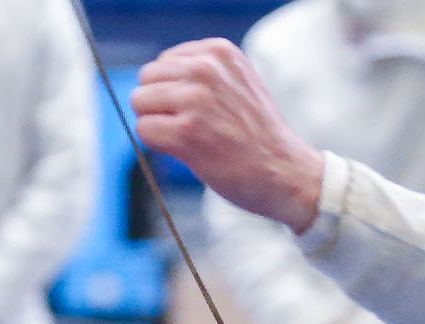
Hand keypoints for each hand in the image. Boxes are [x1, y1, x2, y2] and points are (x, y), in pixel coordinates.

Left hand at [131, 39, 325, 233]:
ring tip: (188, 137)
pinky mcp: (186, 132)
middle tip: (188, 125)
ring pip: (141, 103)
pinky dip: (158, 145)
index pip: (163, 62)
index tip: (196, 108)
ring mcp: (195, 100)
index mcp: (218, 52)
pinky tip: (186, 151)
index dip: (172, 90)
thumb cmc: (258, 133)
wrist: (283, 169)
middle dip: (158, 104)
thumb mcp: (238, 82)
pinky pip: (145, 130)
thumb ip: (203, 72)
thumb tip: (156, 77)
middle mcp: (205, 69)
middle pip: (146, 79)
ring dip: (157, 124)